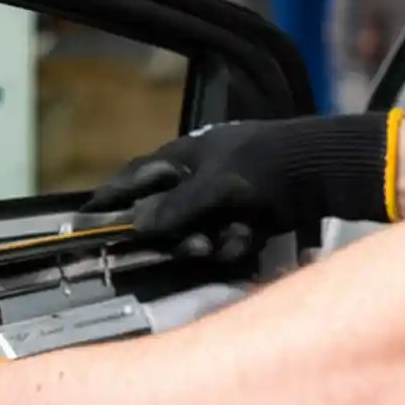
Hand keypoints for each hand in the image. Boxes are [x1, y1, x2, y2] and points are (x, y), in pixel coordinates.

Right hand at [80, 113, 398, 260]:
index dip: (105, 202)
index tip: (81, 222)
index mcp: (178, 159)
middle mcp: (192, 181)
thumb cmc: (266, 162)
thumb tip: (138, 226)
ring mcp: (216, 202)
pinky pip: (220, 243)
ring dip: (210, 243)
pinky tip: (251, 234)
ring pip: (192, 237)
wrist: (323, 169)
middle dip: (178, 237)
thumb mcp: (216, 186)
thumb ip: (173, 209)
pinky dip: (234, 243)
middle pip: (162, 220)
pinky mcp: (239, 220)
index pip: (130, 182)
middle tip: (196, 244)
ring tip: (231, 237)